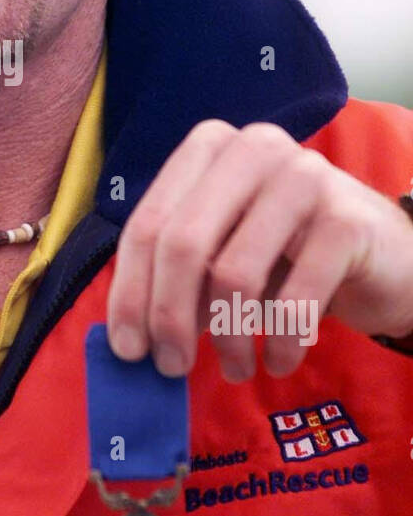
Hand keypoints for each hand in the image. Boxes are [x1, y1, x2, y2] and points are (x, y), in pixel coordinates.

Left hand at [106, 120, 412, 380]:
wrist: (387, 255)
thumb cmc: (289, 254)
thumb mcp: (223, 254)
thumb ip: (176, 278)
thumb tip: (129, 336)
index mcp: (211, 147)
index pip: (148, 224)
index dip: (130, 292)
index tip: (128, 349)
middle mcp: (254, 148)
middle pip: (182, 244)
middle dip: (167, 317)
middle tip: (171, 367)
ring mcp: (304, 177)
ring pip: (233, 275)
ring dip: (227, 339)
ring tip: (235, 368)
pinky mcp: (346, 220)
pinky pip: (293, 301)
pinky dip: (280, 344)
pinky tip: (279, 361)